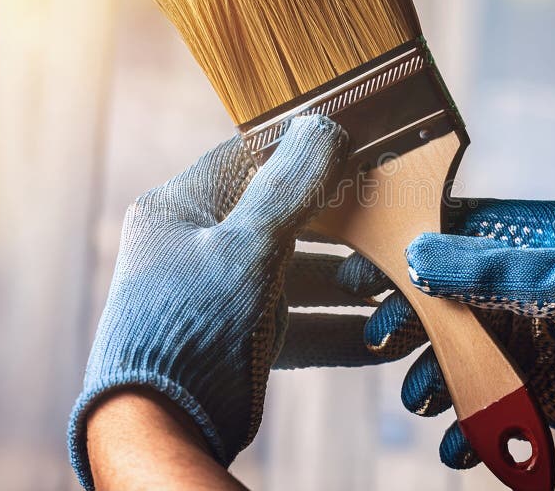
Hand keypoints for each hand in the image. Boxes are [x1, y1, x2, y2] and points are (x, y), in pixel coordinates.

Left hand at [67, 116, 387, 489]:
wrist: (158, 428)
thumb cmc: (189, 326)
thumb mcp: (245, 248)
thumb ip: (288, 188)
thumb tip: (322, 126)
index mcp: (182, 208)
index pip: (248, 158)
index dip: (302, 149)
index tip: (352, 144)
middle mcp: (199, 245)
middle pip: (283, 218)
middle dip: (339, 226)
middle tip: (388, 217)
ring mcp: (220, 293)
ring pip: (296, 275)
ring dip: (346, 285)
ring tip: (396, 286)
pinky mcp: (238, 336)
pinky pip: (296, 322)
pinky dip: (336, 330)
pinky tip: (382, 338)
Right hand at [346, 199, 554, 466]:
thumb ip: (492, 267)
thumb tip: (418, 253)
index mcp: (532, 242)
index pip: (452, 238)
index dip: (405, 254)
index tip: (365, 274)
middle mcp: (525, 287)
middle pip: (448, 300)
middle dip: (413, 324)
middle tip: (381, 343)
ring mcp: (535, 337)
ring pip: (466, 355)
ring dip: (438, 379)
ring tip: (422, 403)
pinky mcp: (547, 387)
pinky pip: (495, 402)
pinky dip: (473, 425)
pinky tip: (459, 446)